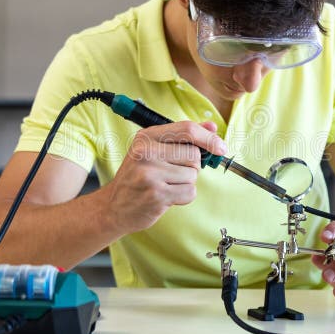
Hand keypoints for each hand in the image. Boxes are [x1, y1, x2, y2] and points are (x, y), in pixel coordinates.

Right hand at [104, 121, 226, 232]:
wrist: (114, 206)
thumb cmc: (138, 176)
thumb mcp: (154, 150)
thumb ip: (183, 137)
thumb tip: (212, 127)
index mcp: (146, 136)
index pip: (187, 129)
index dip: (209, 138)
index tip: (221, 147)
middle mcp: (146, 152)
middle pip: (194, 155)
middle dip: (192, 166)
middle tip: (173, 172)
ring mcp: (150, 174)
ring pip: (193, 175)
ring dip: (186, 183)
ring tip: (166, 185)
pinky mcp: (156, 194)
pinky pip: (190, 192)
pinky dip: (184, 196)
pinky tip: (167, 196)